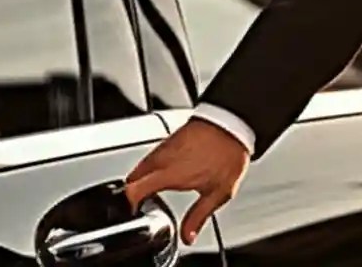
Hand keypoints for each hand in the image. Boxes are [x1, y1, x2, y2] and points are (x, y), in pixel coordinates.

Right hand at [125, 118, 249, 243]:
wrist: (233, 124)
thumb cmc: (227, 155)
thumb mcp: (217, 194)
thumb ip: (199, 217)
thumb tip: (188, 237)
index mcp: (169, 174)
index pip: (132, 190)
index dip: (127, 205)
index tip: (133, 214)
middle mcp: (161, 159)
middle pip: (132, 178)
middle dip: (132, 193)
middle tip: (141, 205)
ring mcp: (164, 146)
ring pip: (141, 166)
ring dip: (141, 179)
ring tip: (153, 191)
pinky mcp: (169, 138)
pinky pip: (152, 156)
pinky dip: (151, 167)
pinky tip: (166, 173)